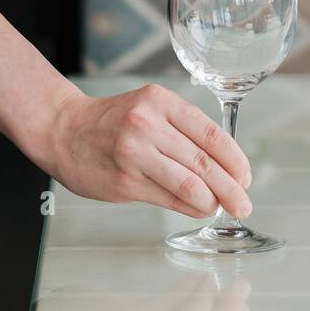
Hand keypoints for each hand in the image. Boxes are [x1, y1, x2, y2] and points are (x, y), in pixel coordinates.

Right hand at [46, 84, 252, 217]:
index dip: (235, 160)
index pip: (212, 133)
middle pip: (204, 162)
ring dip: (213, 201)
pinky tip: (199, 208)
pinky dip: (190, 206)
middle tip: (244, 204)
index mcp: (160, 102)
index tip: (246, 177)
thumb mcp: (149, 107)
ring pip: (189, 183)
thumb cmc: (112, 121)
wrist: (62, 129)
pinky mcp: (123, 181)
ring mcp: (135, 154)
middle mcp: (148, 124)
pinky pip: (168, 198)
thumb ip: (183, 129)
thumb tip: (225, 164)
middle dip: (231, 188)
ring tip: (222, 208)